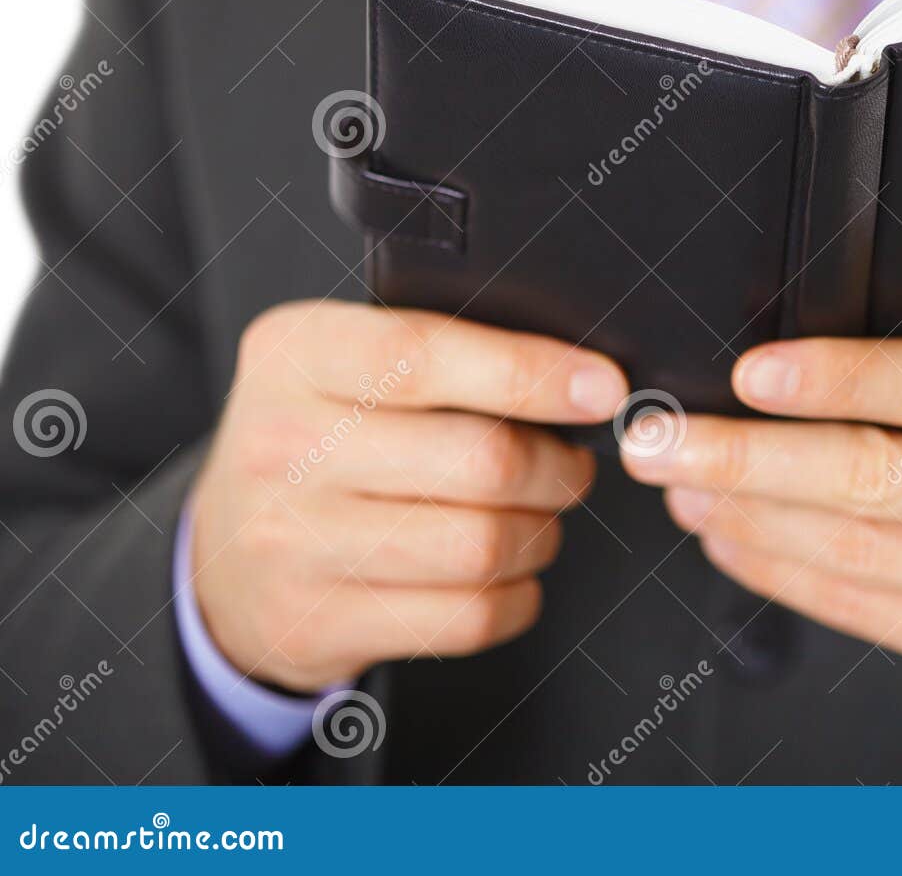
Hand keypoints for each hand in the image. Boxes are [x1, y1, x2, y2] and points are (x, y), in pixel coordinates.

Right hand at [188, 300, 626, 692]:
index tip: (602, 388)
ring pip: (484, 544)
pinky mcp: (319, 623)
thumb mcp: (343, 365)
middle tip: (571, 464)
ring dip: (542, 533)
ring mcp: (294, 542)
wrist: (223, 559)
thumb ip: (440, 352)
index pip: (426, 355)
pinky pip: (468, 617)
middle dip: (558, 466)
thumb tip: (576, 373)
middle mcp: (284, 445)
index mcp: (296, 355)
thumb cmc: (318, 442)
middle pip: (480, 459)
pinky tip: (506, 573)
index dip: (531, 373)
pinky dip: (517, 597)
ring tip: (536, 517)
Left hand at [622, 338, 901, 739]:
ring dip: (747, 519)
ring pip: (855, 550)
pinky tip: (734, 544)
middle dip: (748, 458)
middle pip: (875, 477)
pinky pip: (863, 610)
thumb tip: (811, 376)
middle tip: (665, 440)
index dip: (836, 378)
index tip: (751, 373)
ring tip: (684, 488)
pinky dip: (783, 574)